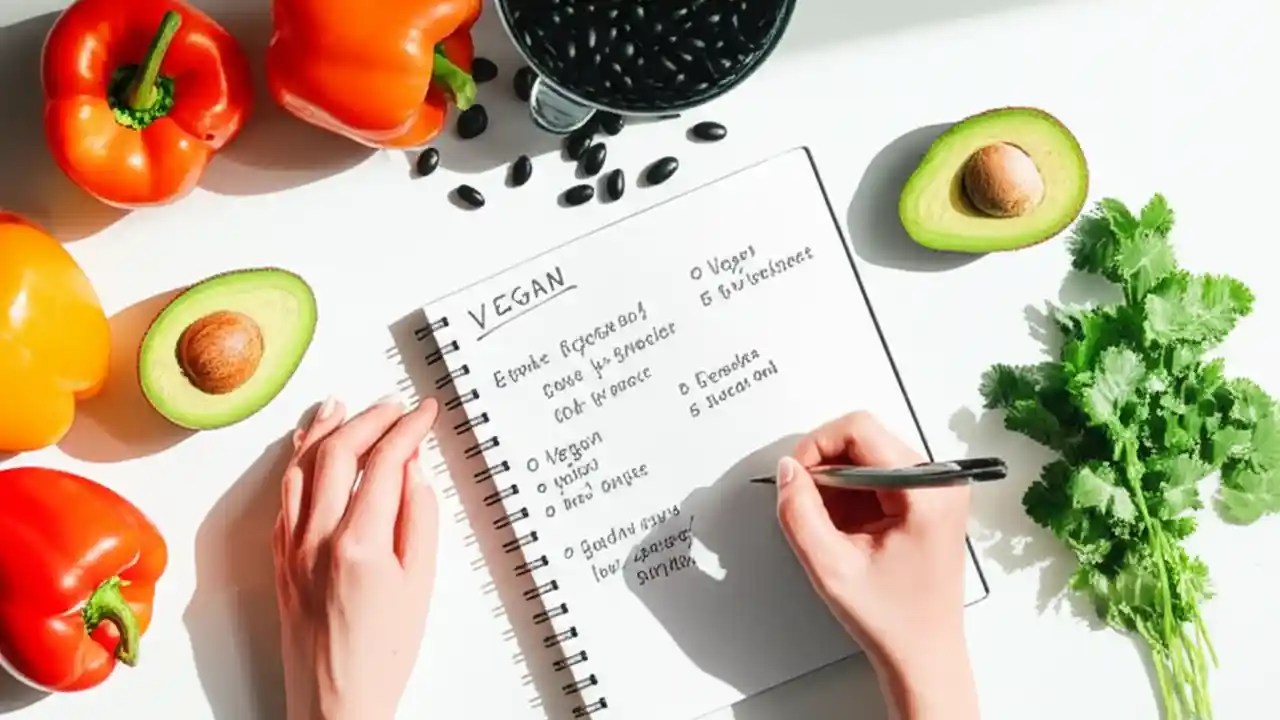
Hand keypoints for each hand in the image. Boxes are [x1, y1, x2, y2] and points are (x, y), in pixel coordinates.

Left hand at [273, 395, 440, 719]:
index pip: (383, 462)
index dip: (406, 428)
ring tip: (341, 407)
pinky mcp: (280, 559)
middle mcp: (317, 538)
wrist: (336, 704)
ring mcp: (292, 547)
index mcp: (358, 544)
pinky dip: (299, 463)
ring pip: (300, 468)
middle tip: (393, 405)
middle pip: (337, 452)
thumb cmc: (382, 655)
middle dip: (367, 418)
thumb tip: (412, 470)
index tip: (423, 413)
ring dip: (323, 430)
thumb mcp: (420, 583)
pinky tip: (309, 452)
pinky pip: (285, 496)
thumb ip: (418, 518)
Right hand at [774, 412, 978, 719]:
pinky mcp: (927, 500)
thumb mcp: (831, 568)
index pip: (860, 429)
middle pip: (864, 438)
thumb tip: (787, 470)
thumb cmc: (891, 620)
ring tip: (833, 530)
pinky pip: (877, 475)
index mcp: (926, 491)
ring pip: (867, 455)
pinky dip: (851, 496)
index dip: (816, 446)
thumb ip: (800, 513)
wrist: (924, 656)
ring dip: (837, 485)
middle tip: (809, 509)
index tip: (796, 479)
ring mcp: (936, 489)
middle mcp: (939, 481)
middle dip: (825, 468)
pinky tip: (848, 532)